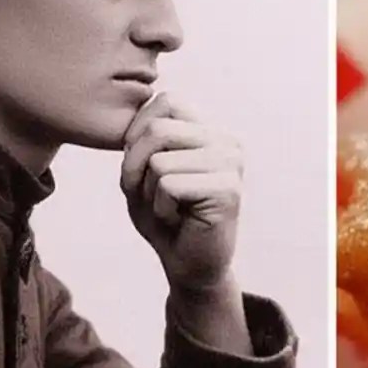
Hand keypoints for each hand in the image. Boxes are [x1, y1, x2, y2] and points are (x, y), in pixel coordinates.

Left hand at [120, 93, 243, 300]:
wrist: (189, 266)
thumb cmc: (165, 218)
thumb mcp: (142, 172)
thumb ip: (142, 140)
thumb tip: (145, 123)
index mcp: (210, 131)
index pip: (166, 101)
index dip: (138, 133)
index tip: (144, 168)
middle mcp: (227, 142)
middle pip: (158, 129)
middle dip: (136, 166)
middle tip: (152, 195)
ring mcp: (231, 164)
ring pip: (158, 160)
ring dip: (150, 192)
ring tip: (170, 208)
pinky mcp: (228, 190)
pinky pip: (169, 185)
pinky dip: (161, 208)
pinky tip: (180, 220)